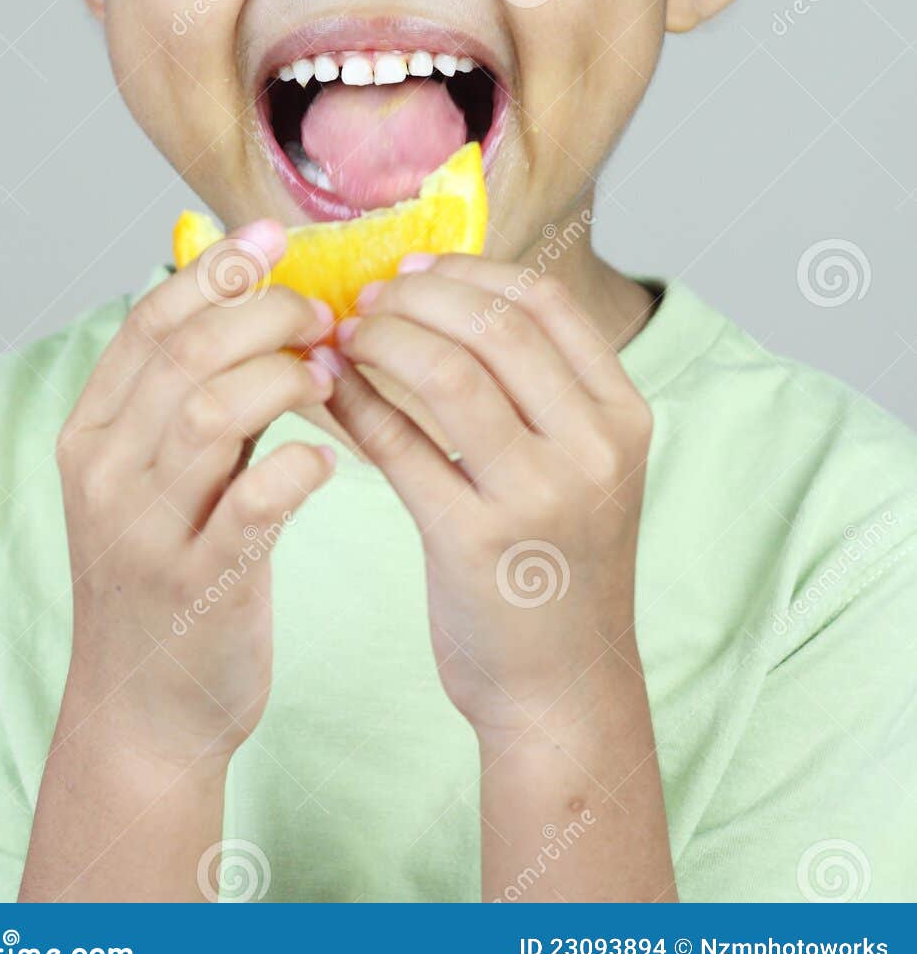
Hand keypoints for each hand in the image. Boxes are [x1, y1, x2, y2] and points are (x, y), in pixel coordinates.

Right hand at [54, 220, 335, 771]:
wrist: (142, 711)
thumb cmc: (167, 572)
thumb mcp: (154, 476)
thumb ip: (189, 397)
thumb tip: (251, 297)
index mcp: (93, 433)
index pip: (150, 320)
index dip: (216, 268)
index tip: (275, 238)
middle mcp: (108, 474)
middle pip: (186, 354)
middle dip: (266, 314)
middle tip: (324, 316)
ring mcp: (149, 532)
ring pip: (211, 412)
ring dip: (284, 379)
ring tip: (332, 379)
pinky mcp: (200, 587)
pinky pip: (251, 507)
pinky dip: (297, 468)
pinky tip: (327, 461)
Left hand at [322, 254, 653, 745]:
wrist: (562, 686)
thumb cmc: (557, 561)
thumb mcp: (584, 464)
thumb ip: (539, 387)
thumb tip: (444, 290)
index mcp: (623, 416)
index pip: (545, 301)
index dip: (471, 270)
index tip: (417, 267)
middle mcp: (591, 450)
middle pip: (492, 326)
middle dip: (417, 297)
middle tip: (368, 297)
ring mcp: (536, 497)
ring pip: (445, 373)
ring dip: (382, 340)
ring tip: (345, 337)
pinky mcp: (472, 541)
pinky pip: (399, 445)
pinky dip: (355, 403)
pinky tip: (330, 389)